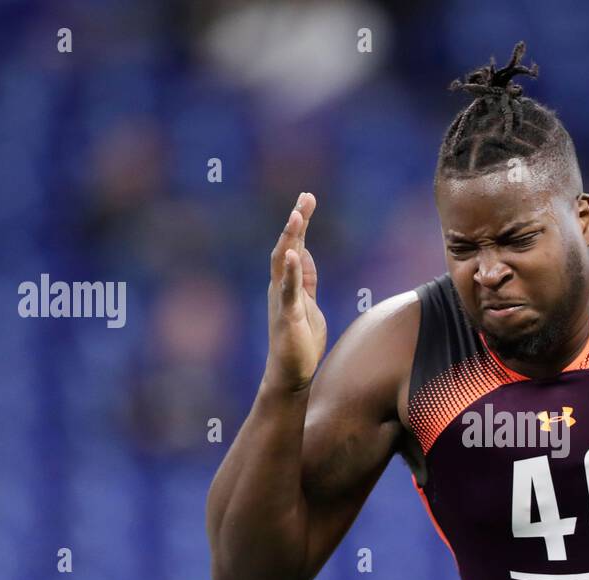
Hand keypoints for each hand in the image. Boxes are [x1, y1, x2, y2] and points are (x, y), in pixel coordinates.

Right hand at [264, 192, 326, 391]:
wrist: (290, 373)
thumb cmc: (299, 340)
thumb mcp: (308, 303)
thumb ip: (307, 279)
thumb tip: (305, 254)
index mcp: (287, 283)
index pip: (294, 246)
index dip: (301, 223)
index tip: (307, 198)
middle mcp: (280, 287)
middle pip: (286, 247)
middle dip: (296, 222)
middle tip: (305, 198)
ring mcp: (281, 300)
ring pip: (283, 264)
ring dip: (290, 240)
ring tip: (297, 216)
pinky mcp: (287, 316)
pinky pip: (288, 291)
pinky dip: (291, 272)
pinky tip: (293, 254)